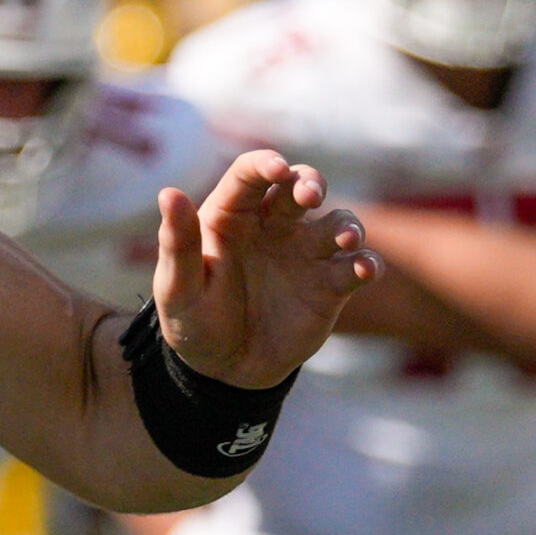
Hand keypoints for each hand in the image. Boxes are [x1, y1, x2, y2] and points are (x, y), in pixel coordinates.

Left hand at [154, 150, 381, 388]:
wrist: (225, 369)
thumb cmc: (194, 322)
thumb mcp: (177, 288)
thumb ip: (178, 244)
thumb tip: (168, 193)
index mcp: (231, 216)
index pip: (249, 174)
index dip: (265, 164)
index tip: (277, 169)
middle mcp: (272, 226)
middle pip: (300, 185)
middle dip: (310, 181)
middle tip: (311, 196)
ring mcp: (304, 253)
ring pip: (338, 222)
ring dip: (347, 224)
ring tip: (346, 239)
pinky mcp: (329, 286)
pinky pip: (356, 266)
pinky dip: (366, 263)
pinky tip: (364, 269)